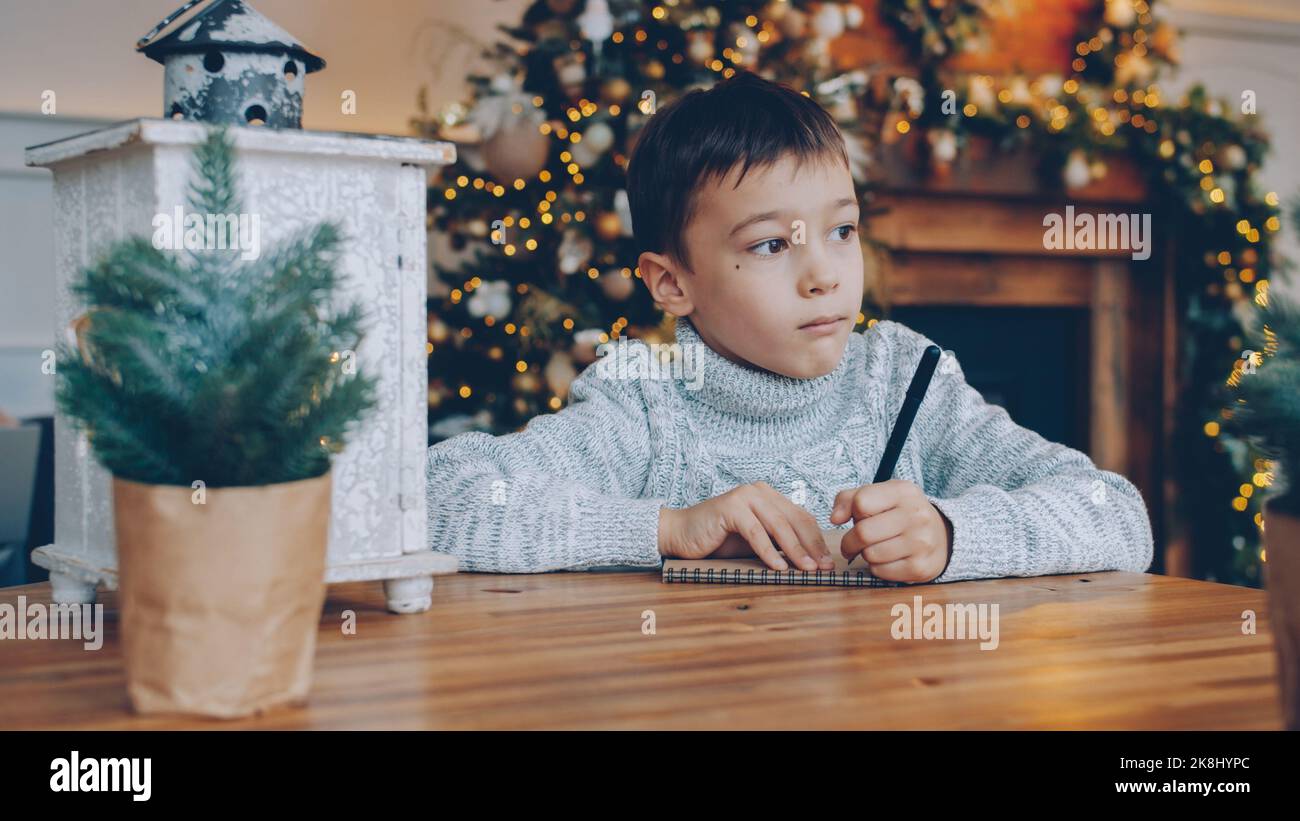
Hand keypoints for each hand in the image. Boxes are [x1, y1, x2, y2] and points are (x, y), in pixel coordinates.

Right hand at [658, 482, 834, 571]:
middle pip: (795, 520)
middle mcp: (759, 491)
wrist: (681, 534)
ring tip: (807, 569)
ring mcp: (744, 497)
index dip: (816, 540)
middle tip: (823, 567)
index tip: (827, 562)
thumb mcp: (755, 540)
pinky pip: (756, 532)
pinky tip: (779, 567)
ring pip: (778, 525)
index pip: (802, 517)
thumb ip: (778, 541)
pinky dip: (769, 552)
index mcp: (769, 495)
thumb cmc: (718, 539)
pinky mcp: (730, 508)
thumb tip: (810, 559)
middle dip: (811, 546)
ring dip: (795, 550)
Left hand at [829, 479, 952, 582]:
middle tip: (853, 543)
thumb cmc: (901, 514)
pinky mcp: (920, 568)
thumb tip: (834, 518)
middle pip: (863, 532)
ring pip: (870, 554)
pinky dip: (877, 568)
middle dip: (850, 541)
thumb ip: (850, 499)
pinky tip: (887, 559)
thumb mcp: (881, 495)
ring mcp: (921, 543)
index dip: (851, 513)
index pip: (861, 502)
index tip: (855, 519)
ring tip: (875, 548)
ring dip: (865, 554)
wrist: (942, 536)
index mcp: (904, 492)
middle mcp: (916, 515)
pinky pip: (881, 571)